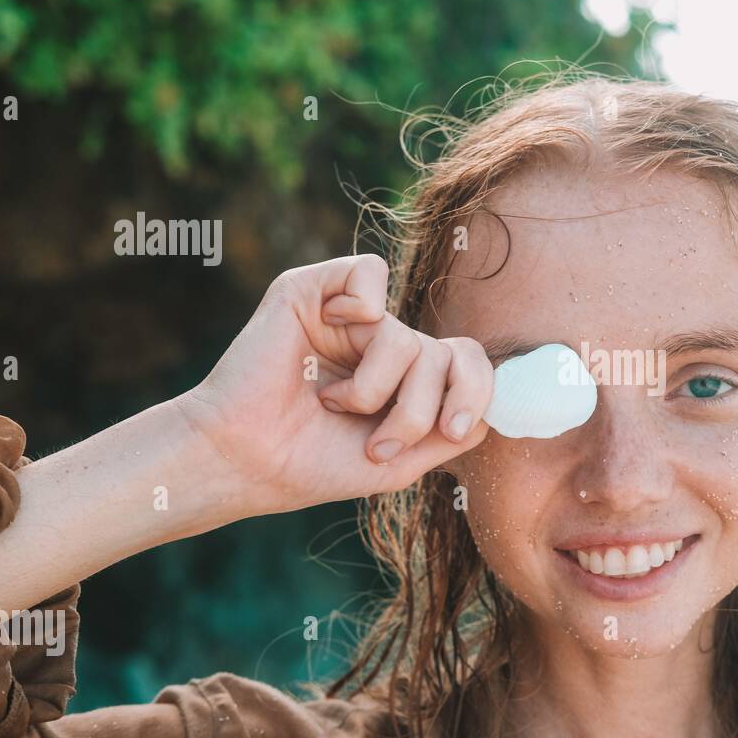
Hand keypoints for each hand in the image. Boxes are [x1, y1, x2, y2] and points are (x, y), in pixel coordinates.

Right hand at [175, 253, 492, 516]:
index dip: (473, 394)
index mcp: (405, 379)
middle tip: (381, 442)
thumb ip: (448, 436)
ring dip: (376, 388)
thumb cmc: (311, 465)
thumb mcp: (398, 463)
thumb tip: (491, 412)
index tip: (449, 431)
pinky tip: (332, 333)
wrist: (246, 462)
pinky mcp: (312, 291)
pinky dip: (361, 306)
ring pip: (408, 336)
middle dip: (420, 407)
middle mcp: (382, 343)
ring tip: (334, 406)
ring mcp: (350, 317)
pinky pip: (368, 272)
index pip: (468, 364)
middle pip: (445, 355)